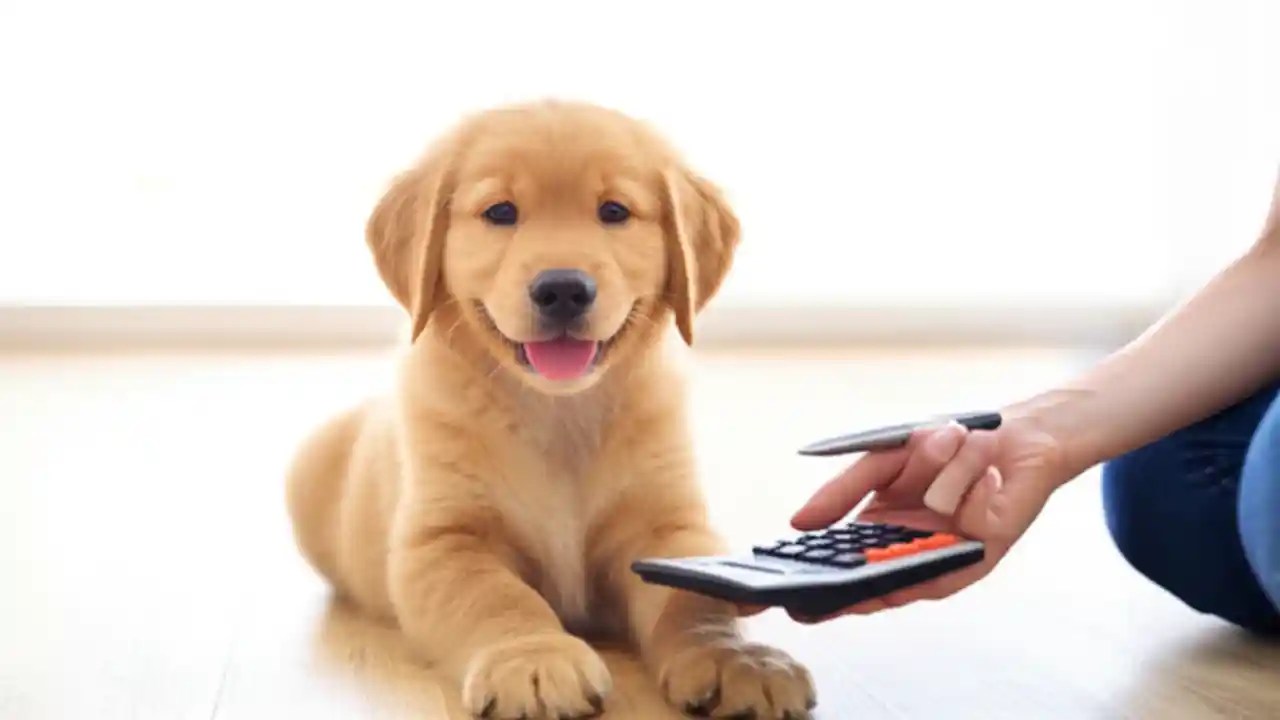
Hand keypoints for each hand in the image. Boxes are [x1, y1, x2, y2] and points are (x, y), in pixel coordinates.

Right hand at [743, 409, 1072, 620]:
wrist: (1009, 436)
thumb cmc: (942, 446)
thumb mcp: (881, 460)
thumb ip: (841, 493)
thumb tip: (798, 524)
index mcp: (877, 536)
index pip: (841, 571)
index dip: (815, 588)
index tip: (783, 598)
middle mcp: (906, 556)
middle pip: (872, 588)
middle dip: (853, 587)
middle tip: (826, 584)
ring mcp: (941, 560)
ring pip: (918, 553)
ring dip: (939, 481)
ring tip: (939, 455)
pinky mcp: (979, 556)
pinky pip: (963, 535)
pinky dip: (971, 489)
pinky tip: (984, 470)